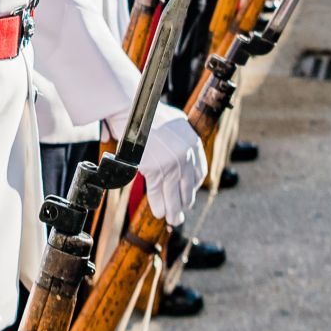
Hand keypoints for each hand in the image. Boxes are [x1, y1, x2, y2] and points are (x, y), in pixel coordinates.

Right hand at [140, 106, 207, 222]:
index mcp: (193, 142)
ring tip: (172, 220)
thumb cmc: (148, 115)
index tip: (189, 196)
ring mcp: (171, 163)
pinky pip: (157, 192)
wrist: (131, 110)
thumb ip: (181, 140)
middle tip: (180, 213)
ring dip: (173, 210)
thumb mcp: (175, 123)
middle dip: (185, 203)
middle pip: (188, 187)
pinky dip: (158, 204)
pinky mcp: (154, 168)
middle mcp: (186, 154)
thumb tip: (182, 155)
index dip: (194, 188)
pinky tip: (159, 212)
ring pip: (174, 194)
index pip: (199, 172)